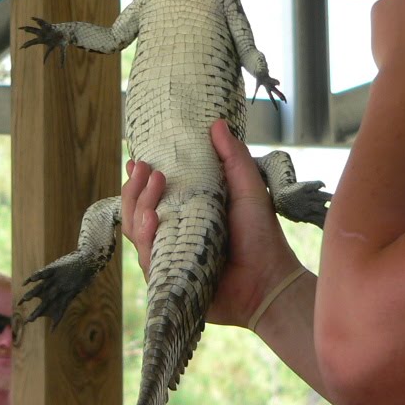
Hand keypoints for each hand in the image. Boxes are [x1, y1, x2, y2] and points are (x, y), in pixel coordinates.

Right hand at [122, 120, 302, 327]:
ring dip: (138, 206)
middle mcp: (174, 233)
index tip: (137, 161)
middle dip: (135, 189)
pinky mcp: (167, 277)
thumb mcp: (248, 190)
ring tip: (154, 188)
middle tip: (148, 170)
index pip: (153, 194)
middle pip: (137, 210)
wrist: (269, 280)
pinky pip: (146, 257)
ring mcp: (168, 256)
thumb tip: (217, 123)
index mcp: (188, 212)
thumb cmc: (261, 236)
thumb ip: (233, 158)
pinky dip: (145, 236)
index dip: (139, 179)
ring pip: (136, 231)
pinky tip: (152, 220)